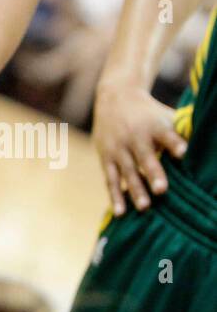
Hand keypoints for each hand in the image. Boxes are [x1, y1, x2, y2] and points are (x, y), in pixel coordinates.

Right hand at [92, 80, 186, 214]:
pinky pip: (111, 180)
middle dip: (153, 173)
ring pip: (128, 172)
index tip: (183, 152)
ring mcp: (118, 149)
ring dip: (135, 190)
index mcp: (153, 126)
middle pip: (145, 157)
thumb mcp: (165, 116)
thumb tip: (207, 148)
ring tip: (145, 207)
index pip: (166, 135)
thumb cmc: (150, 113)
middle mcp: (134, 137)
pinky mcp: (105, 159)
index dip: (174, 143)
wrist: (115, 99)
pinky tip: (121, 213)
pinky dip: (116, 196)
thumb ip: (181, 132)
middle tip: (161, 190)